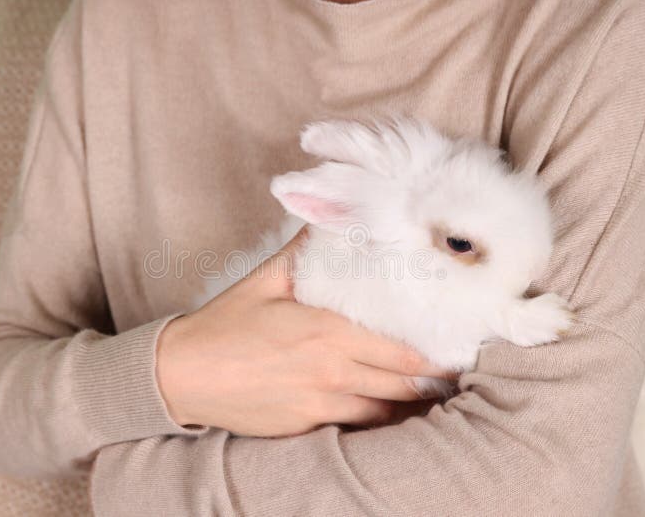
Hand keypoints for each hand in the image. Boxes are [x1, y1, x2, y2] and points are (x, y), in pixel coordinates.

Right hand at [155, 228, 455, 437]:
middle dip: (437, 380)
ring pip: (386, 410)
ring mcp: (321, 405)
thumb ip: (307, 251)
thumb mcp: (266, 280)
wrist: (183, 376)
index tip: (461, 348)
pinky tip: (389, 407)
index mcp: (328, 333)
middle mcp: (332, 373)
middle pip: (404, 384)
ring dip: (412, 401)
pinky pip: (357, 425)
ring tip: (435, 391)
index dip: (439, 355)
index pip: (403, 350)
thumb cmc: (225, 325)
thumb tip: (335, 217)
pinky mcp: (307, 426)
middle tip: (460, 371)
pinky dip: (378, 416)